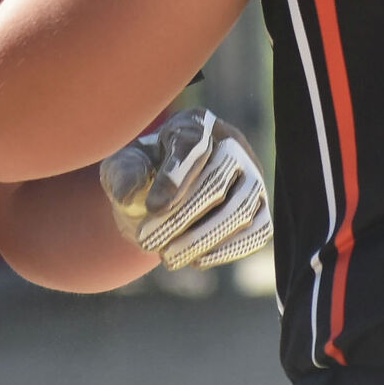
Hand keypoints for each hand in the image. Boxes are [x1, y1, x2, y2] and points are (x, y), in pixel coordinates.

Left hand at [100, 109, 271, 269]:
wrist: (162, 196)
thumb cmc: (142, 174)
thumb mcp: (122, 167)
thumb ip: (124, 175)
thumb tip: (132, 194)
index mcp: (196, 123)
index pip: (194, 144)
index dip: (175, 176)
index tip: (151, 207)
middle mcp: (233, 145)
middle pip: (220, 177)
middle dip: (183, 214)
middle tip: (148, 241)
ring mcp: (252, 177)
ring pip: (242, 207)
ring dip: (204, 237)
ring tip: (168, 257)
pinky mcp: (262, 209)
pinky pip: (257, 231)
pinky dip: (228, 250)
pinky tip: (196, 261)